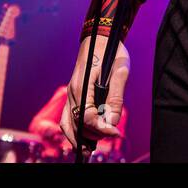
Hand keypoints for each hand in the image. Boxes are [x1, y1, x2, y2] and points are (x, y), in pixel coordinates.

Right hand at [59, 34, 129, 148]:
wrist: (99, 37)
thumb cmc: (111, 51)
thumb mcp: (120, 70)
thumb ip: (116, 98)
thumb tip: (112, 122)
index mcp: (83, 85)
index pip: (87, 117)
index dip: (101, 129)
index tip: (116, 133)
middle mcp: (73, 92)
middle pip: (77, 124)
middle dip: (93, 134)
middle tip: (111, 136)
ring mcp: (71, 93)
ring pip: (68, 124)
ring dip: (78, 138)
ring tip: (90, 150)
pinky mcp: (74, 95)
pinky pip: (68, 118)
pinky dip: (74, 131)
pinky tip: (84, 139)